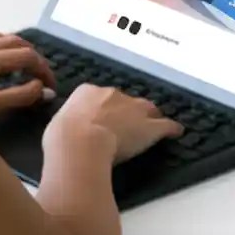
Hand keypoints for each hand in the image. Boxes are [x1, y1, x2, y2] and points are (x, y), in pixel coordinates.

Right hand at [44, 84, 183, 164]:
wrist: (80, 142)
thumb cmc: (62, 136)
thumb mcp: (58, 125)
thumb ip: (67, 124)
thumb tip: (65, 131)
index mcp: (87, 92)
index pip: (98, 97)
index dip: (102, 108)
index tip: (101, 118)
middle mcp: (112, 95)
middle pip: (125, 100)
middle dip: (127, 110)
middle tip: (126, 123)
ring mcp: (133, 110)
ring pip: (146, 109)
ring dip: (149, 116)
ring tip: (153, 123)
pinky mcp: (149, 128)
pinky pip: (164, 125)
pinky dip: (171, 128)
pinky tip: (176, 132)